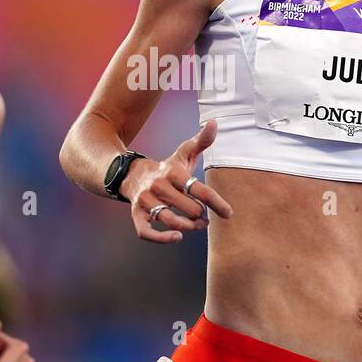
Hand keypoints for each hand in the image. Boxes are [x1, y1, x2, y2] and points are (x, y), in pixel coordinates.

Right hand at [120, 119, 233, 243]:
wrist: (133, 175)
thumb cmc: (167, 169)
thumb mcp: (183, 153)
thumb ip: (201, 141)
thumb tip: (214, 122)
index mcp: (173, 171)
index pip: (200, 190)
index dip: (217, 204)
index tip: (228, 213)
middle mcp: (158, 185)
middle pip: (189, 208)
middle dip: (201, 215)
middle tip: (204, 217)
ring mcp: (146, 201)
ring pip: (171, 220)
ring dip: (189, 227)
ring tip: (197, 225)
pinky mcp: (136, 214)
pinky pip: (146, 232)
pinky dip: (161, 239)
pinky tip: (177, 237)